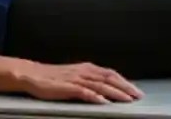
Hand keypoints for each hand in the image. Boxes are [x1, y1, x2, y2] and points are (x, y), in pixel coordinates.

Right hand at [10, 60, 143, 103]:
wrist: (33, 74)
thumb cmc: (53, 77)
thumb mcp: (75, 75)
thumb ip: (89, 80)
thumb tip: (104, 88)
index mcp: (87, 68)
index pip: (110, 74)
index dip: (124, 81)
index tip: (135, 90)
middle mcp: (84, 71)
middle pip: (110, 78)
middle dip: (126, 87)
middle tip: (138, 95)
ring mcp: (77, 79)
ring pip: (101, 85)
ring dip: (116, 93)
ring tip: (127, 100)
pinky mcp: (68, 87)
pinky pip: (85, 92)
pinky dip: (96, 97)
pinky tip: (104, 102)